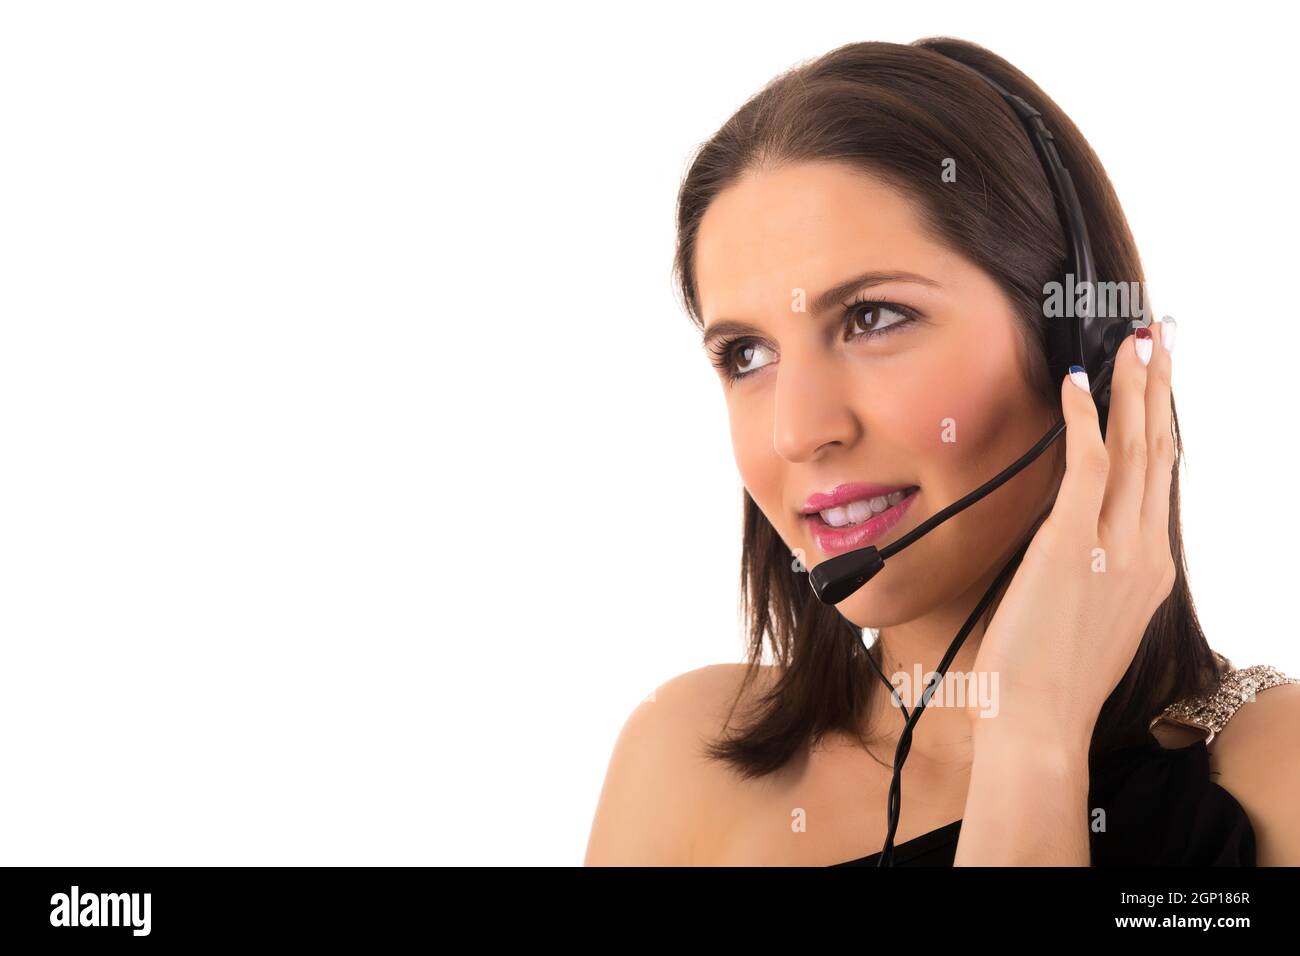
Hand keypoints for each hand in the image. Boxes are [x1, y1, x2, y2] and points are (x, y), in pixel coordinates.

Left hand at [967, 319, 1176, 747]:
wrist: (1040, 724)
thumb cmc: (1052, 683)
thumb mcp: (1091, 622)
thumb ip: (1093, 575)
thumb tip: (1072, 543)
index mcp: (1149, 571)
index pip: (1159, 483)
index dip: (1159, 429)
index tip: (1159, 392)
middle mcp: (1143, 553)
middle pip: (1157, 454)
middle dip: (1158, 393)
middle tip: (1161, 343)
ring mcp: (1112, 548)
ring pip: (1132, 451)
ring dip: (1133, 391)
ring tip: (1135, 345)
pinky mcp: (1070, 546)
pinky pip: (1084, 468)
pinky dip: (1083, 421)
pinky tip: (1078, 384)